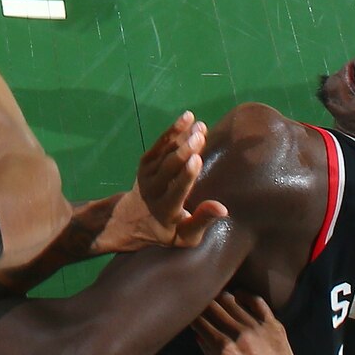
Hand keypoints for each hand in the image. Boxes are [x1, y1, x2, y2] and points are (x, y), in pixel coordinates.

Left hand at [99, 112, 229, 251]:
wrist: (131, 219)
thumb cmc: (167, 230)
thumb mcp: (186, 236)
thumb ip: (202, 221)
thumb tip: (222, 208)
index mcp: (164, 211)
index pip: (176, 190)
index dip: (187, 175)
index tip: (197, 159)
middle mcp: (152, 190)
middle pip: (168, 167)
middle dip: (185, 150)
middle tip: (200, 134)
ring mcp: (146, 174)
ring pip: (164, 152)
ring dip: (181, 136)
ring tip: (199, 124)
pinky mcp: (145, 162)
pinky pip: (159, 144)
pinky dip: (173, 131)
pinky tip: (187, 117)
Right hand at [192, 293, 318, 354]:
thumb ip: (208, 352)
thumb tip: (198, 333)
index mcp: (225, 350)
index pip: (200, 322)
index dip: (191, 315)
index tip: (188, 312)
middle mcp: (241, 336)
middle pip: (213, 307)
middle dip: (202, 304)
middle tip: (198, 302)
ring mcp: (259, 329)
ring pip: (232, 301)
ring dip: (219, 298)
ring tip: (215, 298)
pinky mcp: (274, 327)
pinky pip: (257, 302)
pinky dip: (245, 296)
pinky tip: (238, 296)